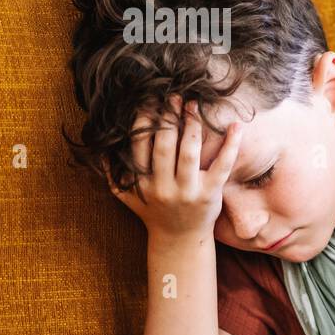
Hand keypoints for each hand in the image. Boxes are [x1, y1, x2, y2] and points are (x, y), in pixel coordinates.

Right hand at [103, 94, 243, 240]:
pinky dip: (230, 146)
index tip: (148, 101)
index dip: (143, 122)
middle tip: (173, 95)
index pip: (139, 146)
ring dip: (191, 126)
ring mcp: (188, 191)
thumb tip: (99, 147)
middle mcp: (163, 187)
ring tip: (193, 104)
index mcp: (142, 183)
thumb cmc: (153, 211)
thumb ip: (112, 172)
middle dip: (167, 118)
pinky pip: (222, 166)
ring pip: (189, 153)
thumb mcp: (127, 196)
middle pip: (163, 146)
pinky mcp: (211, 193)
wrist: (179, 239)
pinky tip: (235, 127)